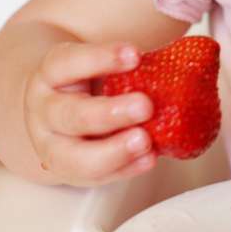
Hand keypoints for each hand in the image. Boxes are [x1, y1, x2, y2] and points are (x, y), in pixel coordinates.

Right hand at [23, 41, 156, 186]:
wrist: (50, 114)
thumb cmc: (83, 82)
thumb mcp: (92, 63)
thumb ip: (127, 61)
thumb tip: (184, 54)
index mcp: (51, 73)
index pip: (68, 62)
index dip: (100, 58)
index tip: (135, 54)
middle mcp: (46, 110)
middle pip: (71, 115)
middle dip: (110, 113)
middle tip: (145, 106)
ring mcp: (52, 146)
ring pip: (76, 157)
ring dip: (114, 151)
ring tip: (145, 141)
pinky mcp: (68, 173)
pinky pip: (94, 177)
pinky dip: (124, 169)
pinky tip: (149, 158)